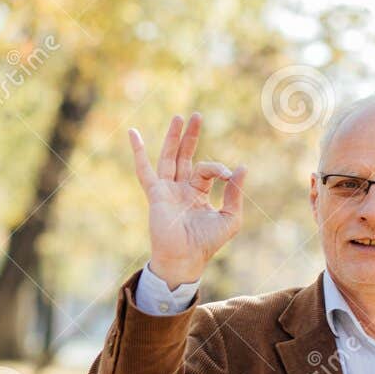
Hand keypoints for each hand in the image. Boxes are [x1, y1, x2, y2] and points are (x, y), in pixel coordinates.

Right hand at [128, 112, 245, 285]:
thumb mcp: (230, 218)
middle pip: (185, 155)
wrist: (186, 258)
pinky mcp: (155, 193)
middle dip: (191, 136)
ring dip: (173, 137)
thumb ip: (235, 194)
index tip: (227, 176)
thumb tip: (241, 168)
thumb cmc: (207, 243)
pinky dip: (138, 151)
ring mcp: (167, 189)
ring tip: (179, 117)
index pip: (207, 170)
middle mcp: (181, 188)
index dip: (218, 169)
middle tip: (197, 116)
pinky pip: (144, 170)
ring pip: (169, 157)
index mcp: (198, 192)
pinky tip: (133, 133)